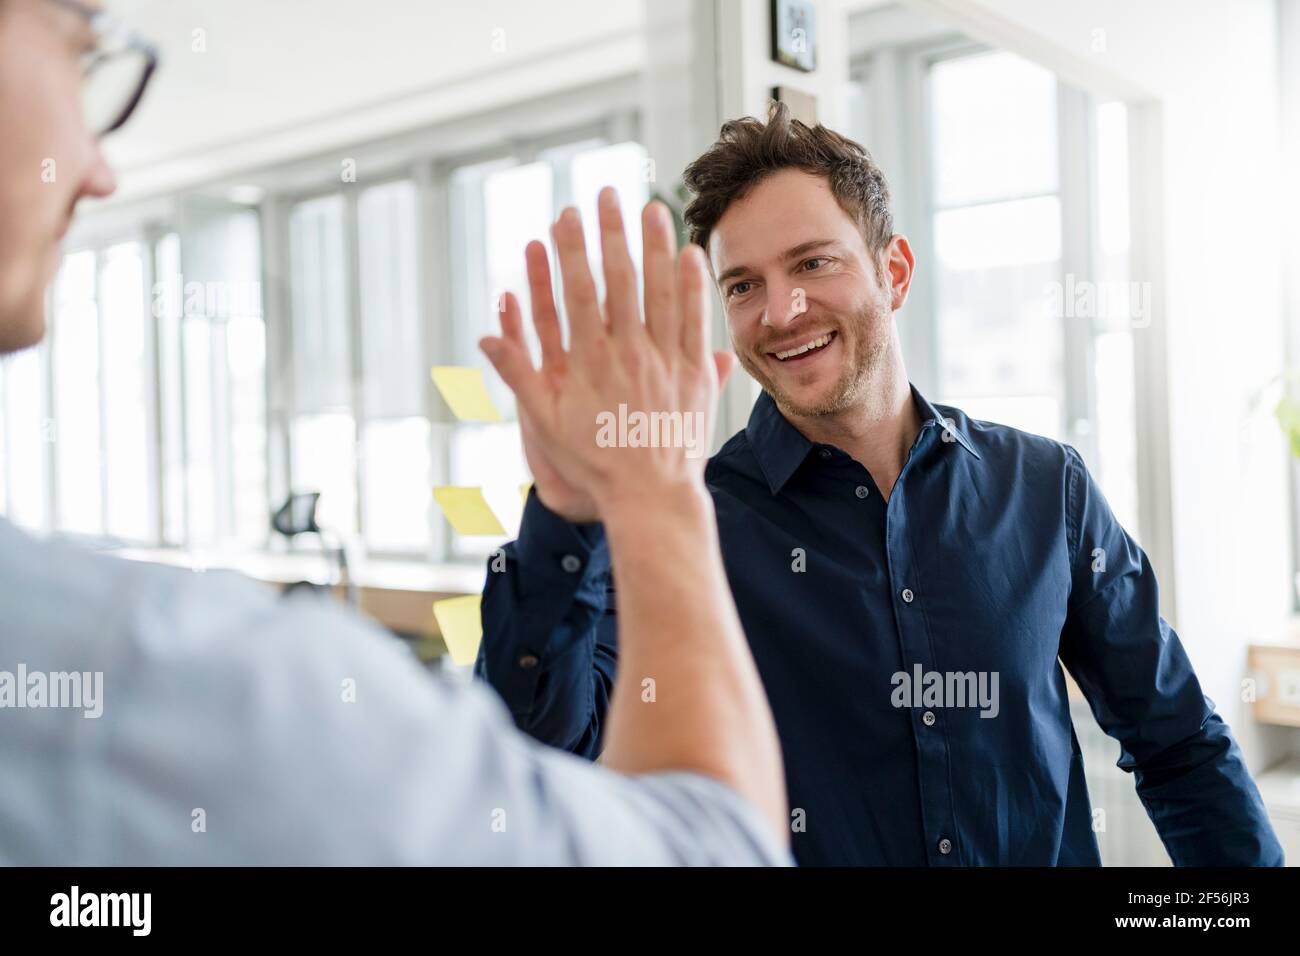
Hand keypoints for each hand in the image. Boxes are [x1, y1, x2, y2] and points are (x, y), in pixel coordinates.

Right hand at [480, 189, 733, 517]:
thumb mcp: (544, 422)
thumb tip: (485, 336)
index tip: (566, 215)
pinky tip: (688, 256)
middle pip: (620, 281)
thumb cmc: (593, 463)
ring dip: (655, 247)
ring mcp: (665, 362)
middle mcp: (628, 354)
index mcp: (589, 362)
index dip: (572, 250)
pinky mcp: (694, 375)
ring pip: (661, 292)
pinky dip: (692, 288)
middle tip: (607, 193)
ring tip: (651, 208)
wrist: (649, 497)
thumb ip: (518, 374)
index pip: (578, 292)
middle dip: (612, 233)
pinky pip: (694, 323)